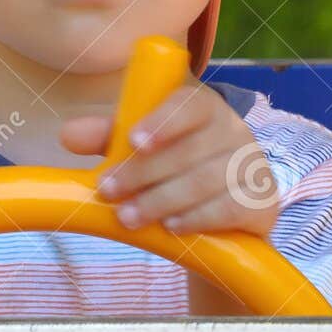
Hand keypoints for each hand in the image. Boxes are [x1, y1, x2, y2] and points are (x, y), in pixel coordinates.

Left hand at [59, 84, 281, 237]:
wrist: (220, 222)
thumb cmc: (172, 172)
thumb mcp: (136, 152)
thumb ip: (105, 138)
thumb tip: (67, 134)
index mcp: (203, 108)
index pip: (188, 104)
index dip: (162, 121)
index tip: (132, 141)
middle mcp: (234, 131)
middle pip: (190, 149)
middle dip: (143, 172)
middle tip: (109, 192)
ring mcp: (254, 166)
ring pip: (207, 180)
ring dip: (162, 200)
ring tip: (128, 218)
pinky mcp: (264, 202)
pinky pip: (231, 208)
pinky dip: (197, 218)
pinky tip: (171, 227)